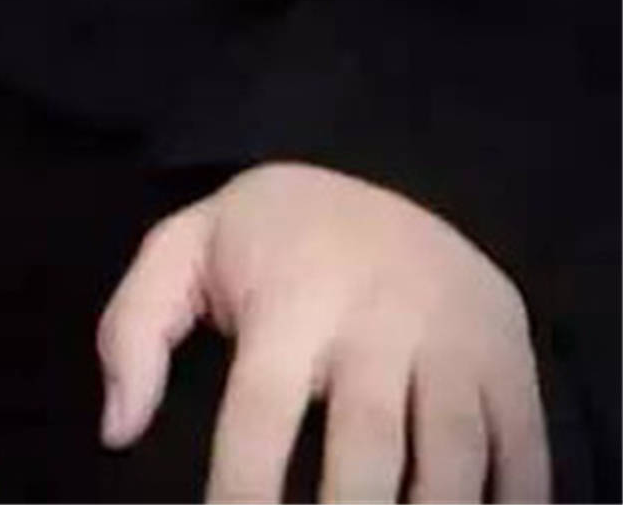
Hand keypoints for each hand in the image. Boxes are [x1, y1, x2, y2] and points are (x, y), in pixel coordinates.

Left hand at [95, 160, 549, 502]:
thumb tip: (116, 430)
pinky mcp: (507, 356)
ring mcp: (450, 338)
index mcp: (290, 300)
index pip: (260, 412)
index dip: (243, 490)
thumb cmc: (279, 237)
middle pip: (365, 447)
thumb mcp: (188, 249)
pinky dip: (512, 499)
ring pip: (450, 455)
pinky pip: (521, 448)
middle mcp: (374, 319)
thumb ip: (134, 329)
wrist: (392, 167)